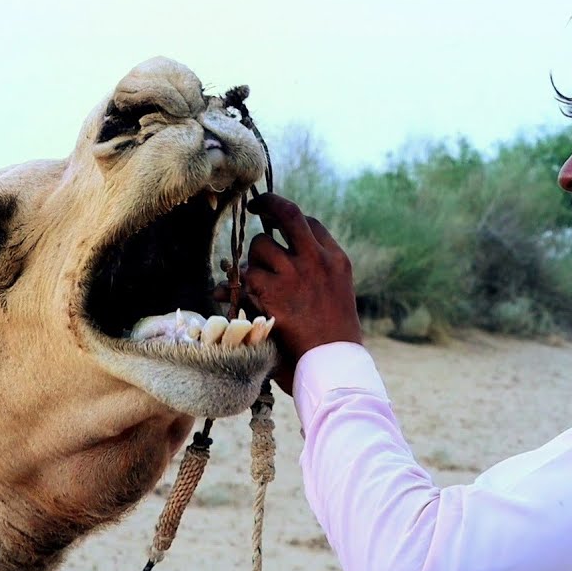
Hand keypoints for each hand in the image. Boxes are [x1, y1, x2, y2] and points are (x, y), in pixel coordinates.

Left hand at [217, 193, 361, 394]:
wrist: (334, 365)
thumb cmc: (333, 341)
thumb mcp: (335, 298)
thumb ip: (314, 275)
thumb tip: (283, 259)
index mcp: (337, 261)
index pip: (310, 224)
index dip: (288, 219)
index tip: (275, 219)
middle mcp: (317, 260)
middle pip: (287, 214)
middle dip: (267, 205)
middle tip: (254, 207)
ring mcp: (294, 273)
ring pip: (260, 246)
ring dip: (251, 262)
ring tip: (252, 283)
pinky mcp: (272, 291)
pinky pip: (245, 275)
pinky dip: (236, 287)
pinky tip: (234, 299)